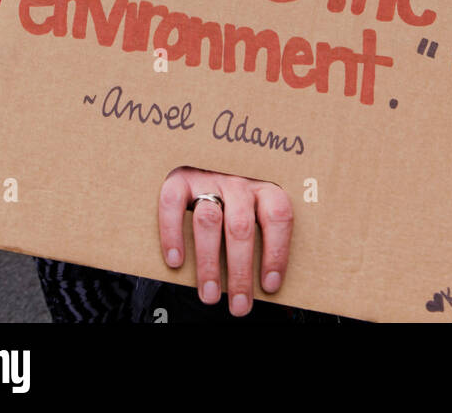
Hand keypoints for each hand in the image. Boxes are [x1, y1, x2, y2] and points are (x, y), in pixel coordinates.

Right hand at [158, 167, 292, 317]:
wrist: (203, 145)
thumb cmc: (236, 193)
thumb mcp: (255, 203)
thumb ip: (261, 232)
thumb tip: (269, 285)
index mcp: (263, 183)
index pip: (278, 217)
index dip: (277, 253)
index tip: (270, 286)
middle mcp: (237, 178)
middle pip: (242, 227)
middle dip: (241, 272)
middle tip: (240, 306)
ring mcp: (207, 175)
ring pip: (209, 221)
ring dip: (209, 263)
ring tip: (210, 295)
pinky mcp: (179, 175)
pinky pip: (173, 204)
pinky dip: (173, 234)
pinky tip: (176, 261)